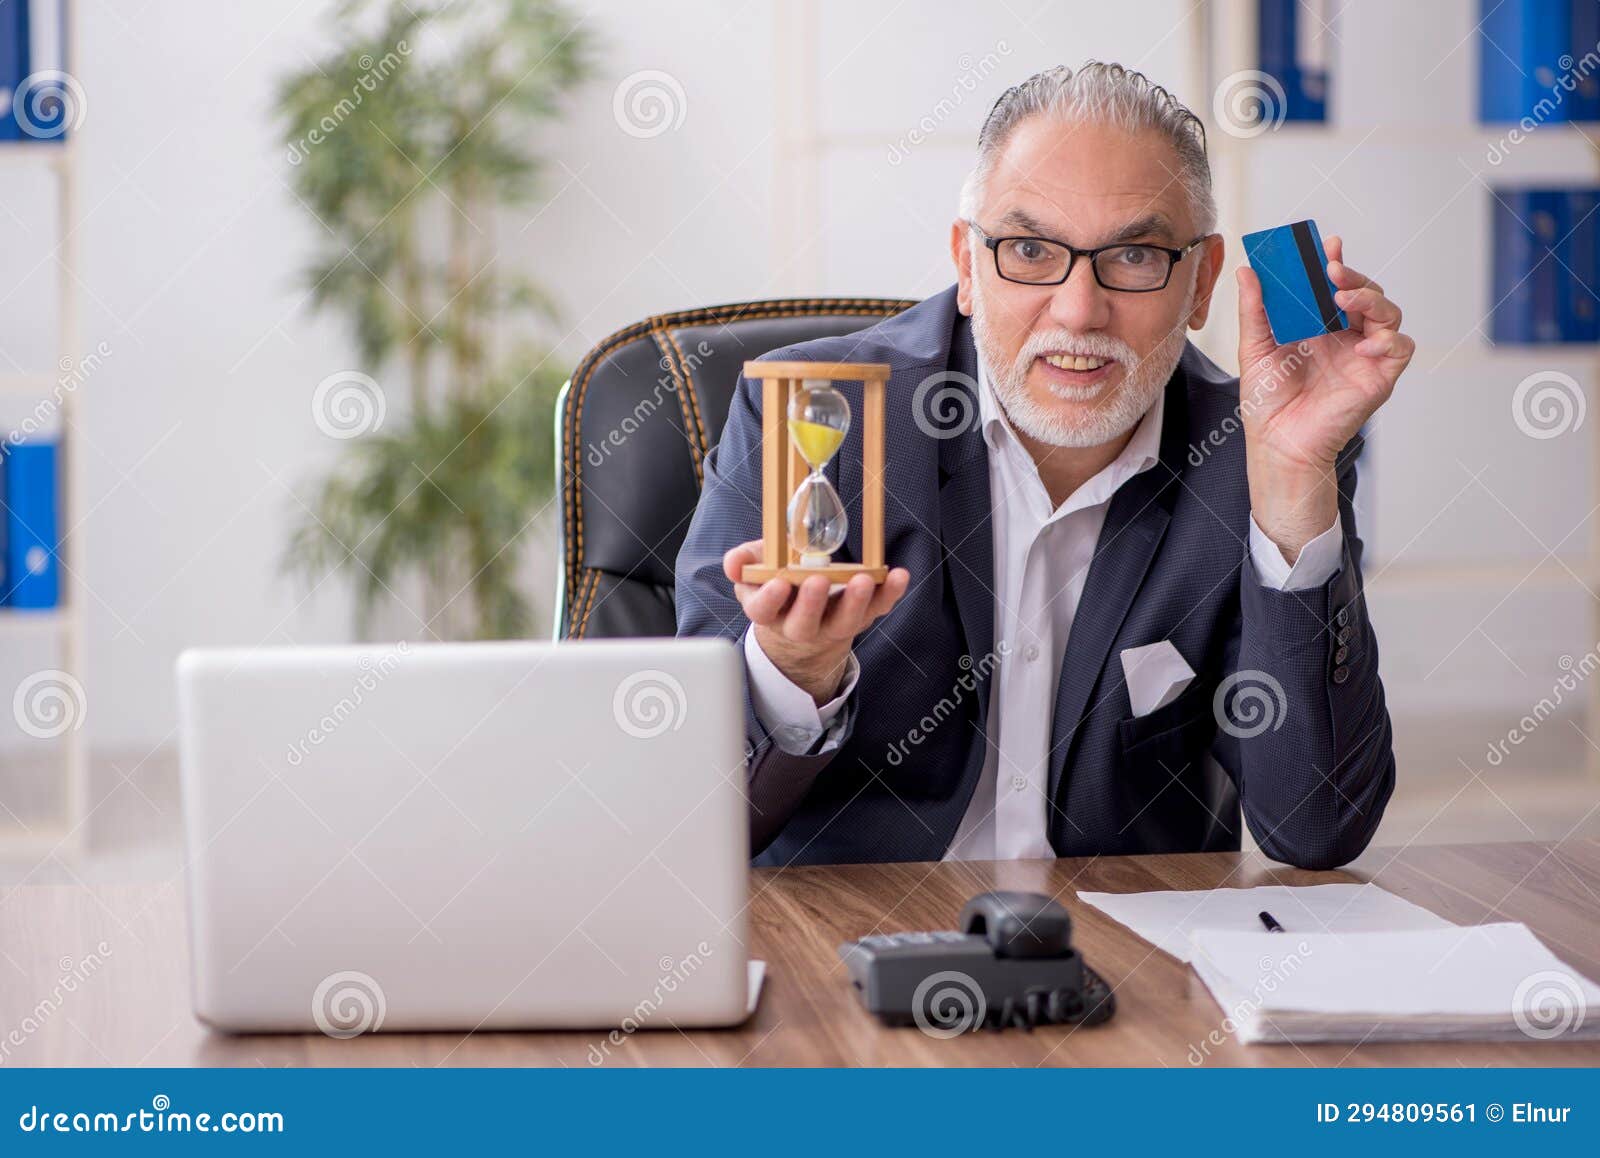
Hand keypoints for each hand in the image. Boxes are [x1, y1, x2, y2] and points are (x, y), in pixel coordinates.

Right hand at [722, 540, 909, 704]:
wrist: (803, 610)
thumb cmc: (777, 580)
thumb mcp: (756, 568)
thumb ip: (744, 561)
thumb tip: (734, 563)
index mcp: (769, 611)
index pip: (763, 611)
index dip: (770, 599)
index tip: (779, 582)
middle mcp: (799, 625)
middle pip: (804, 624)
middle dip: (812, 604)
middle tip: (819, 581)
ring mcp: (832, 624)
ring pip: (843, 622)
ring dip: (854, 602)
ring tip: (862, 580)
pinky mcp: (860, 617)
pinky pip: (876, 608)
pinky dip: (889, 594)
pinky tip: (898, 575)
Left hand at [1235, 235, 1413, 559]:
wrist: (1277, 444)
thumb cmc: (1267, 401)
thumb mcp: (1255, 348)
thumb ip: (1255, 310)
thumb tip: (1248, 271)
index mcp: (1320, 325)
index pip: (1335, 285)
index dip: (1335, 262)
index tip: (1327, 244)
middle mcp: (1346, 335)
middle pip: (1365, 293)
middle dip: (1353, 276)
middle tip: (1332, 268)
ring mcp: (1365, 355)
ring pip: (1387, 313)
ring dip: (1370, 299)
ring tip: (1343, 299)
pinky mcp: (1379, 377)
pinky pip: (1399, 349)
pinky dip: (1388, 341)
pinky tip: (1363, 345)